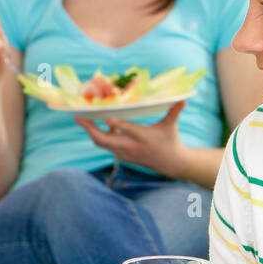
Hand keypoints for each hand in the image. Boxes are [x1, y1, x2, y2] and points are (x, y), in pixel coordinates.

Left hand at [75, 100, 189, 178]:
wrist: (169, 163)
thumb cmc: (170, 140)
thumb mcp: (171, 126)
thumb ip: (174, 112)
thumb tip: (184, 99)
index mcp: (143, 137)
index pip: (128, 130)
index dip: (117, 125)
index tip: (106, 117)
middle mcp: (130, 146)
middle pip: (105, 140)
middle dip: (90, 129)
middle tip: (78, 117)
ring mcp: (123, 152)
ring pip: (101, 142)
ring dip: (91, 131)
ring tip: (82, 118)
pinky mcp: (120, 155)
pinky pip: (105, 144)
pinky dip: (99, 134)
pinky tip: (97, 122)